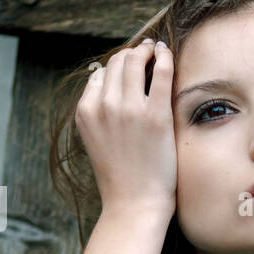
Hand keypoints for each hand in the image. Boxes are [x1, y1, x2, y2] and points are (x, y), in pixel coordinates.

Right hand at [76, 39, 176, 221]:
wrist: (135, 203)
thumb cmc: (121, 175)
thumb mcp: (96, 138)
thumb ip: (99, 111)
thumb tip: (108, 83)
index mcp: (86, 111)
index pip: (100, 74)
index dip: (117, 66)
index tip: (131, 66)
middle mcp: (103, 105)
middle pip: (117, 61)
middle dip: (132, 53)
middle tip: (146, 51)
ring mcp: (129, 109)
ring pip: (134, 60)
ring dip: (146, 50)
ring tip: (156, 50)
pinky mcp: (155, 115)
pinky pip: (160, 72)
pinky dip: (164, 57)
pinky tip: (167, 54)